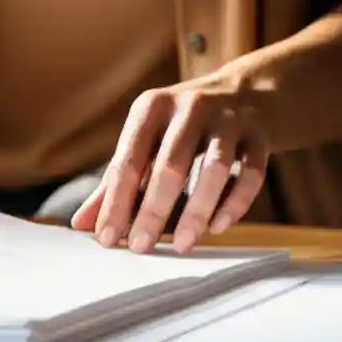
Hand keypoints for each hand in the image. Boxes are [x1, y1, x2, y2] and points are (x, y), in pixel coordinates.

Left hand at [70, 69, 270, 253]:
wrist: (248, 94)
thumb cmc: (181, 127)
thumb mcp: (145, 141)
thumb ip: (114, 183)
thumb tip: (81, 224)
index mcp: (152, 108)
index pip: (128, 159)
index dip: (116, 201)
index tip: (106, 238)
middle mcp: (190, 108)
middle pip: (169, 165)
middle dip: (152, 210)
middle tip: (140, 247)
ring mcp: (228, 120)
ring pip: (213, 168)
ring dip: (197, 210)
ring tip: (183, 245)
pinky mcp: (260, 136)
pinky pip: (250, 173)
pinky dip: (235, 202)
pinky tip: (218, 227)